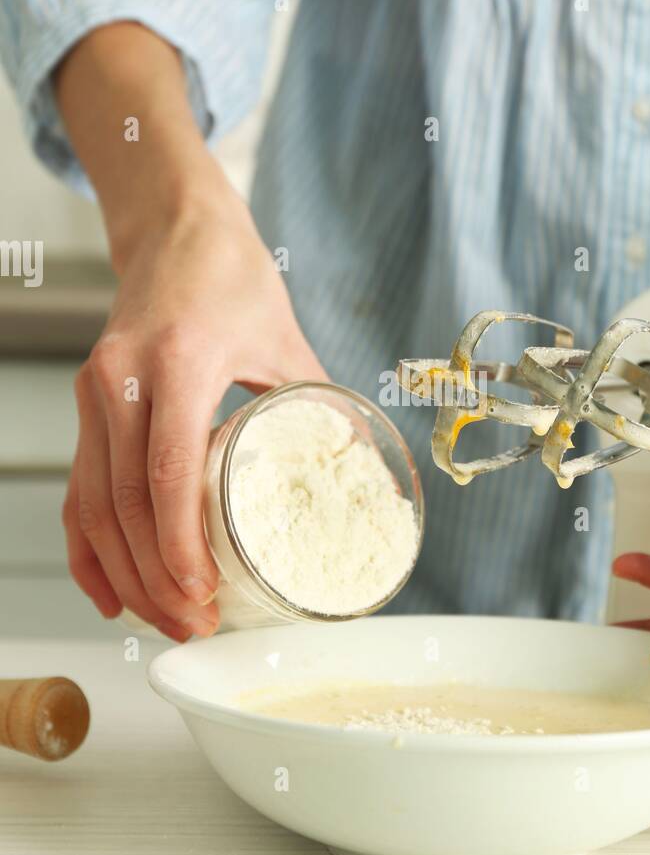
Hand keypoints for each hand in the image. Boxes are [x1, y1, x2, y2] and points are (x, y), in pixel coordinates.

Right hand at [65, 180, 327, 639]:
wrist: (175, 230)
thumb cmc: (232, 279)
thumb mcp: (287, 339)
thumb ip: (322, 406)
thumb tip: (367, 472)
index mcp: (179, 360)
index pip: (167, 470)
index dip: (178, 543)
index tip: (201, 592)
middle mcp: (123, 377)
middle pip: (125, 501)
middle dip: (154, 577)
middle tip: (193, 624)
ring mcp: (96, 392)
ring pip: (93, 504)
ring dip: (124, 573)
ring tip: (164, 620)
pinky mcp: (86, 406)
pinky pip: (77, 489)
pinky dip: (88, 547)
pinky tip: (109, 591)